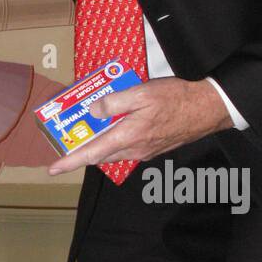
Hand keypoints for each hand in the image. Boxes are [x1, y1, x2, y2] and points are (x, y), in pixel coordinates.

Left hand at [47, 77, 232, 176]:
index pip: (91, 154)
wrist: (208, 108)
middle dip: (82, 148)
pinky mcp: (154, 147)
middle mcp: (134, 149)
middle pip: (100, 153)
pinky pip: (127, 146)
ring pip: (114, 150)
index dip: (70, 162)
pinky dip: (115, 138)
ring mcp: (145, 151)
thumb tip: (94, 112)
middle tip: (68, 137)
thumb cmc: (175, 98)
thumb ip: (114, 102)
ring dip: (100, 142)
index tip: (53, 169)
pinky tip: (116, 122)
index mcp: (127, 137)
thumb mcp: (140, 93)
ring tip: (90, 125)